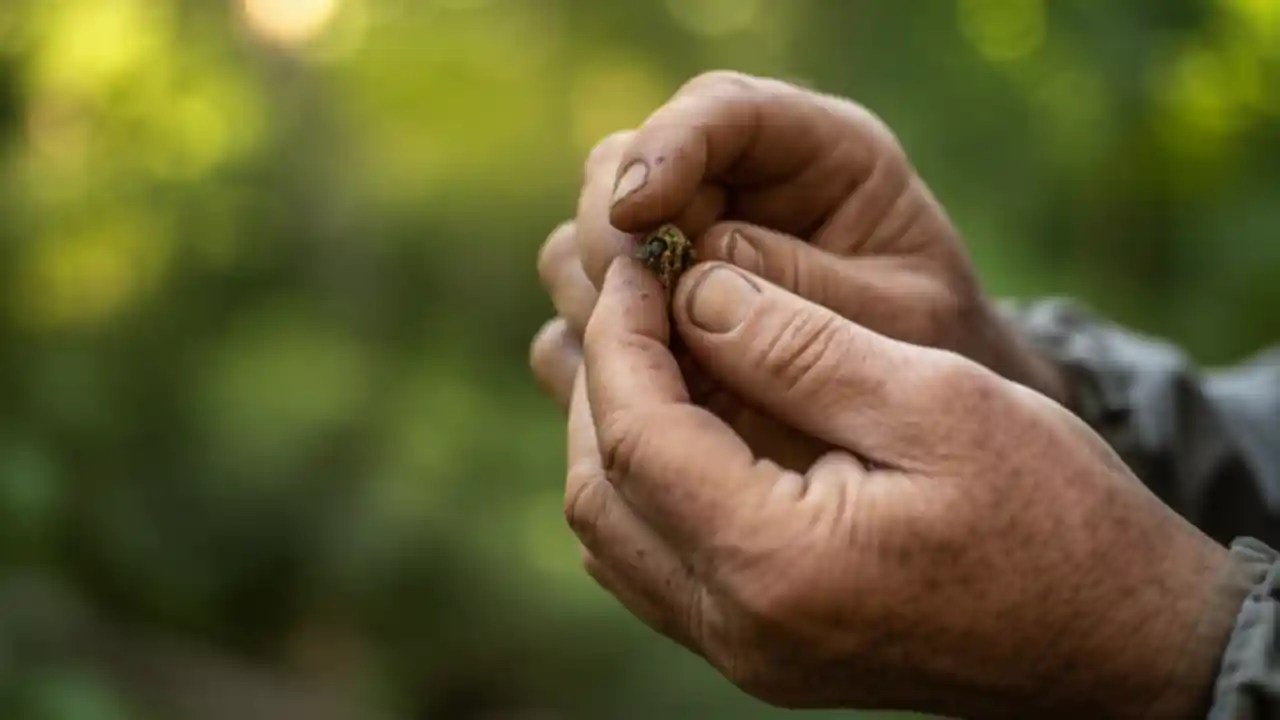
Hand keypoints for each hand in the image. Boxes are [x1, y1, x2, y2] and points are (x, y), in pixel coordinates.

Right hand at [536, 70, 1067, 406]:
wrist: (925, 417)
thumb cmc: (930, 352)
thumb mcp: (901, 322)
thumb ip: (810, 293)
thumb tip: (695, 277)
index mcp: (814, 151)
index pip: (720, 110)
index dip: (667, 147)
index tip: (637, 209)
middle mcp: (731, 186)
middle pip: (618, 167)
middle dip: (615, 235)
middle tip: (635, 309)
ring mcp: (675, 249)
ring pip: (580, 243)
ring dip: (598, 299)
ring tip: (653, 363)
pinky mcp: (644, 314)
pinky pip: (577, 316)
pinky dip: (591, 350)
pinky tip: (639, 393)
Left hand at [553, 257, 1239, 718]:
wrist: (1110, 639)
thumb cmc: (1051, 516)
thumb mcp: (936, 401)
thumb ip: (801, 346)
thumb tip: (697, 290)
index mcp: (777, 563)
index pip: (637, 435)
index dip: (621, 334)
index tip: (645, 257)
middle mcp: (737, 626)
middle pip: (601, 487)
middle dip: (605, 376)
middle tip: (645, 291)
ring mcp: (741, 650)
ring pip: (613, 530)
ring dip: (615, 429)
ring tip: (659, 343)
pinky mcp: (756, 650)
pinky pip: (651, 561)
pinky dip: (644, 480)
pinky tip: (688, 418)